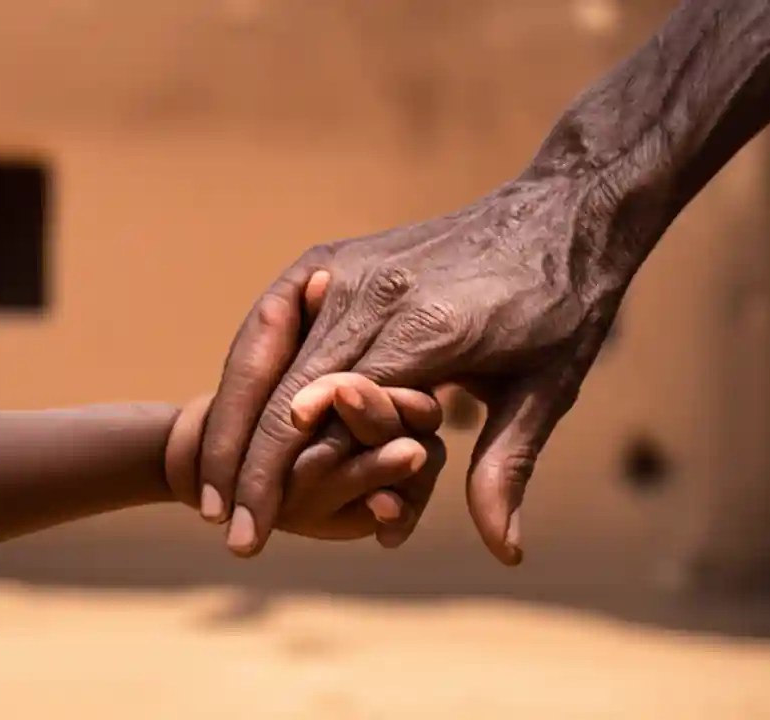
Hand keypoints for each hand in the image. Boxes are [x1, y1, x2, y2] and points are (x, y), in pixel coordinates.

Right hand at [201, 171, 639, 562]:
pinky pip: (276, 319)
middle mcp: (370, 291)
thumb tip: (502, 552)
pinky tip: (231, 416)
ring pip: (261, 348)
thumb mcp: (548, 389)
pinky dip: (247, 372)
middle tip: (217, 526)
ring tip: (206, 482)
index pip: (319, 416)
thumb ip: (506, 467)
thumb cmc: (564, 304)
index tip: (252, 535)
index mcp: (421, 329)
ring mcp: (347, 266)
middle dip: (237, 463)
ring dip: (227, 419)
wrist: (560, 208)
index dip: (274, 481)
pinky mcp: (338, 257)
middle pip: (277, 387)